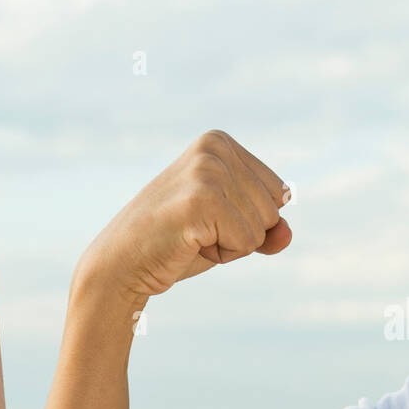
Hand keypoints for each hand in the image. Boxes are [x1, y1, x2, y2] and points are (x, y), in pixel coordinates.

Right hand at [77, 129, 291, 301]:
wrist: (120, 266)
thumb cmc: (172, 246)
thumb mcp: (227, 231)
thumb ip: (264, 230)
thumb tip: (287, 235)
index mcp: (219, 143)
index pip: (279, 193)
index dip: (246, 221)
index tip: (204, 221)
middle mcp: (214, 148)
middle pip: (274, 209)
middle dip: (239, 235)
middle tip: (193, 233)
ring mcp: (207, 171)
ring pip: (263, 228)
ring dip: (229, 246)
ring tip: (188, 237)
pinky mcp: (202, 199)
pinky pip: (247, 241)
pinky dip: (222, 254)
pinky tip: (187, 244)